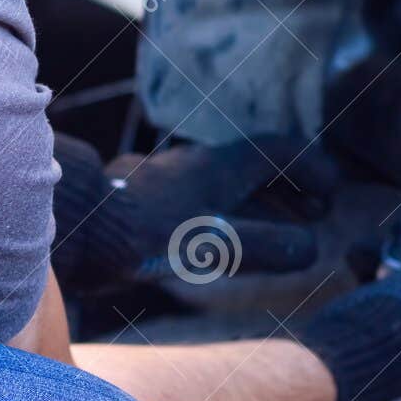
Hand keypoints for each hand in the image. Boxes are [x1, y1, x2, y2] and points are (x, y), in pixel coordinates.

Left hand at [52, 132, 337, 294]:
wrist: (67, 228)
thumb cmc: (138, 236)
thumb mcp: (211, 243)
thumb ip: (264, 246)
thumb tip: (311, 249)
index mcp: (217, 168)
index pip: (279, 151)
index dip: (312, 169)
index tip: (333, 194)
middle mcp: (194, 167)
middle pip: (255, 166)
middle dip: (292, 188)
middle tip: (316, 213)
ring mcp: (167, 183)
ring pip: (226, 185)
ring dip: (259, 203)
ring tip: (279, 231)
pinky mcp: (144, 204)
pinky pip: (200, 201)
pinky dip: (227, 215)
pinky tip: (220, 240)